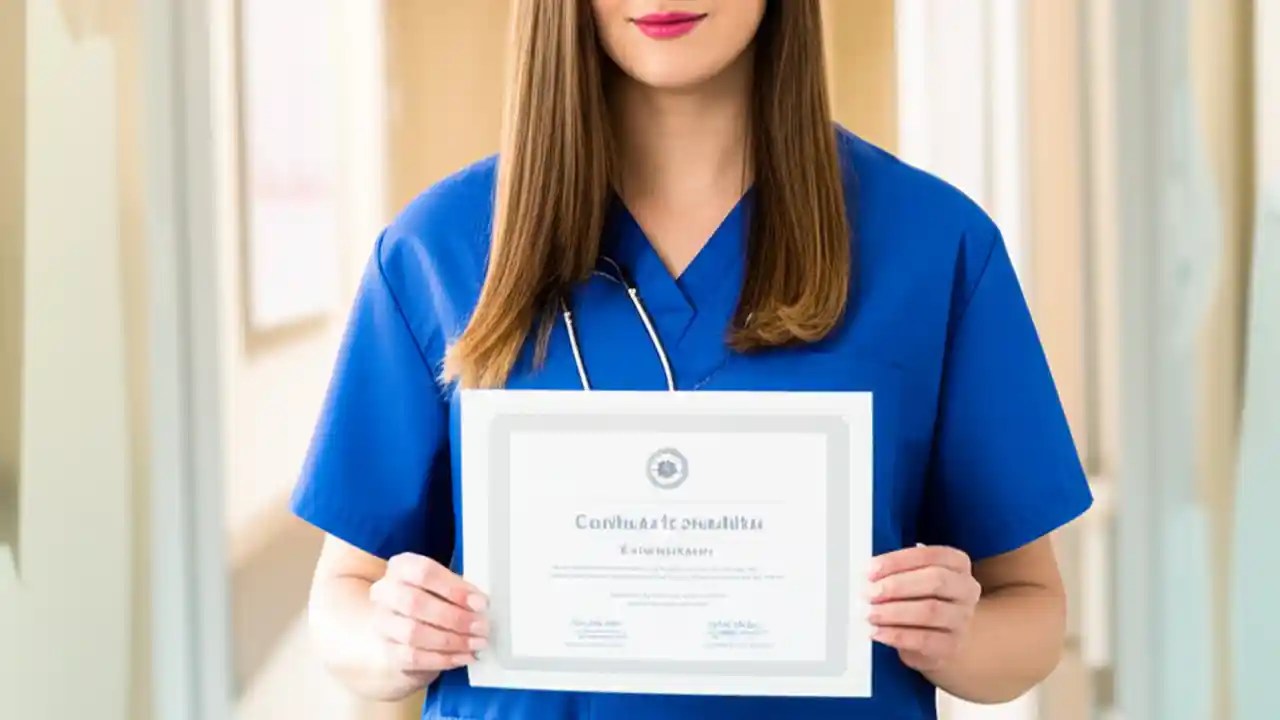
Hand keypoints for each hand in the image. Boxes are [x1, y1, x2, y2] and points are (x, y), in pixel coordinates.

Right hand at [369, 553, 488, 673]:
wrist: (405, 634)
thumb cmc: (432, 602)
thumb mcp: (445, 588)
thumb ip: (460, 592)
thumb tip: (481, 606)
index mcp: (401, 567)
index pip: (424, 572)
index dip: (454, 588)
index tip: (480, 603)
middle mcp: (385, 592)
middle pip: (415, 603)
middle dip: (454, 617)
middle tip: (481, 627)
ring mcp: (382, 623)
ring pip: (413, 633)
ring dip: (451, 640)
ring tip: (476, 643)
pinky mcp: (387, 651)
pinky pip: (414, 658)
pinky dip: (443, 659)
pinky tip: (464, 657)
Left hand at [867, 545, 980, 672]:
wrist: (940, 640)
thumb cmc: (921, 600)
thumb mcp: (913, 580)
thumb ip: (896, 572)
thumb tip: (868, 573)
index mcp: (957, 564)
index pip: (930, 555)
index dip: (898, 561)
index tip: (871, 569)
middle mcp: (966, 589)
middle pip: (935, 581)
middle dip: (897, 585)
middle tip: (869, 592)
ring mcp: (962, 619)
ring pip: (930, 611)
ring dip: (894, 612)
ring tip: (870, 613)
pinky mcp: (952, 646)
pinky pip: (924, 640)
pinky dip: (897, 635)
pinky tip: (878, 632)